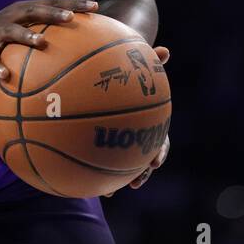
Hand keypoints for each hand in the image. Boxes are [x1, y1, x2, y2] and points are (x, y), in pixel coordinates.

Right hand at [0, 0, 98, 79]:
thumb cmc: (2, 39)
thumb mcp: (22, 32)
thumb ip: (45, 35)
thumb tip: (80, 50)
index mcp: (24, 12)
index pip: (52, 3)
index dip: (73, 3)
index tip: (95, 6)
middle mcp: (11, 18)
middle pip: (34, 11)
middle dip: (53, 13)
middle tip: (71, 17)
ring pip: (13, 32)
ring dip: (27, 36)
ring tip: (41, 43)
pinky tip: (6, 75)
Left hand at [104, 46, 169, 196]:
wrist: (115, 71)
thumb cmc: (128, 66)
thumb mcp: (138, 62)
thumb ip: (150, 59)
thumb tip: (166, 50)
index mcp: (151, 120)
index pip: (161, 140)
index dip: (160, 152)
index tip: (156, 162)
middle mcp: (139, 134)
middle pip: (143, 159)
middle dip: (140, 173)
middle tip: (135, 182)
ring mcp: (122, 139)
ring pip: (123, 164)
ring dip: (116, 180)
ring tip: (108, 193)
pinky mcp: (102, 141)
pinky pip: (98, 156)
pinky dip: (89, 166)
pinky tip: (77, 175)